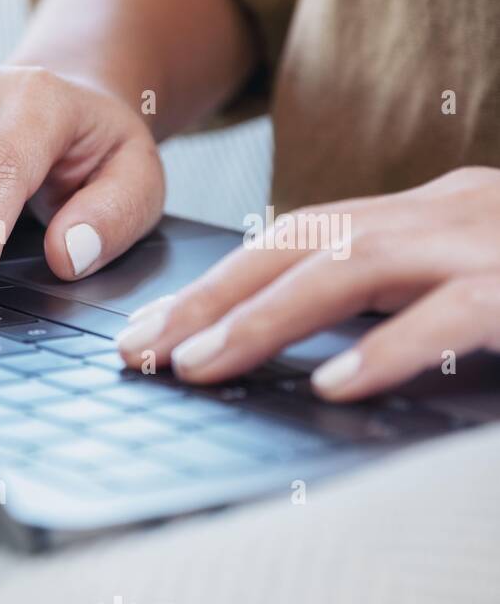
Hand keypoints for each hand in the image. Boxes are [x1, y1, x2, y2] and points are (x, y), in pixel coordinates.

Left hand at [116, 167, 499, 400]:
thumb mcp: (470, 285)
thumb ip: (398, 309)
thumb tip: (320, 364)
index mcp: (423, 218)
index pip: (297, 241)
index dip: (216, 284)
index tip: (150, 328)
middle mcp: (444, 218)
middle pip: (303, 244)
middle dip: (209, 297)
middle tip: (138, 350)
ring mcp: (484, 246)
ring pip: (354, 267)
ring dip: (264, 319)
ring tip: (197, 366)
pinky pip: (453, 313)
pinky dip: (387, 348)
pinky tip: (331, 385)